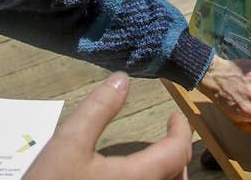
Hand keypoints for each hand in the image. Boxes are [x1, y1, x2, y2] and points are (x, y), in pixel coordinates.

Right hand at [23, 73, 190, 179]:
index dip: (181, 131)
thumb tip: (122, 80)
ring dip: (170, 173)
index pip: (176, 153)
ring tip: (159, 156)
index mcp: (135, 177)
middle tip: (169, 135)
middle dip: (178, 154)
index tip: (174, 116)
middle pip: (178, 177)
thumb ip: (98, 109)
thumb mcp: (69, 141)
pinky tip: (136, 176)